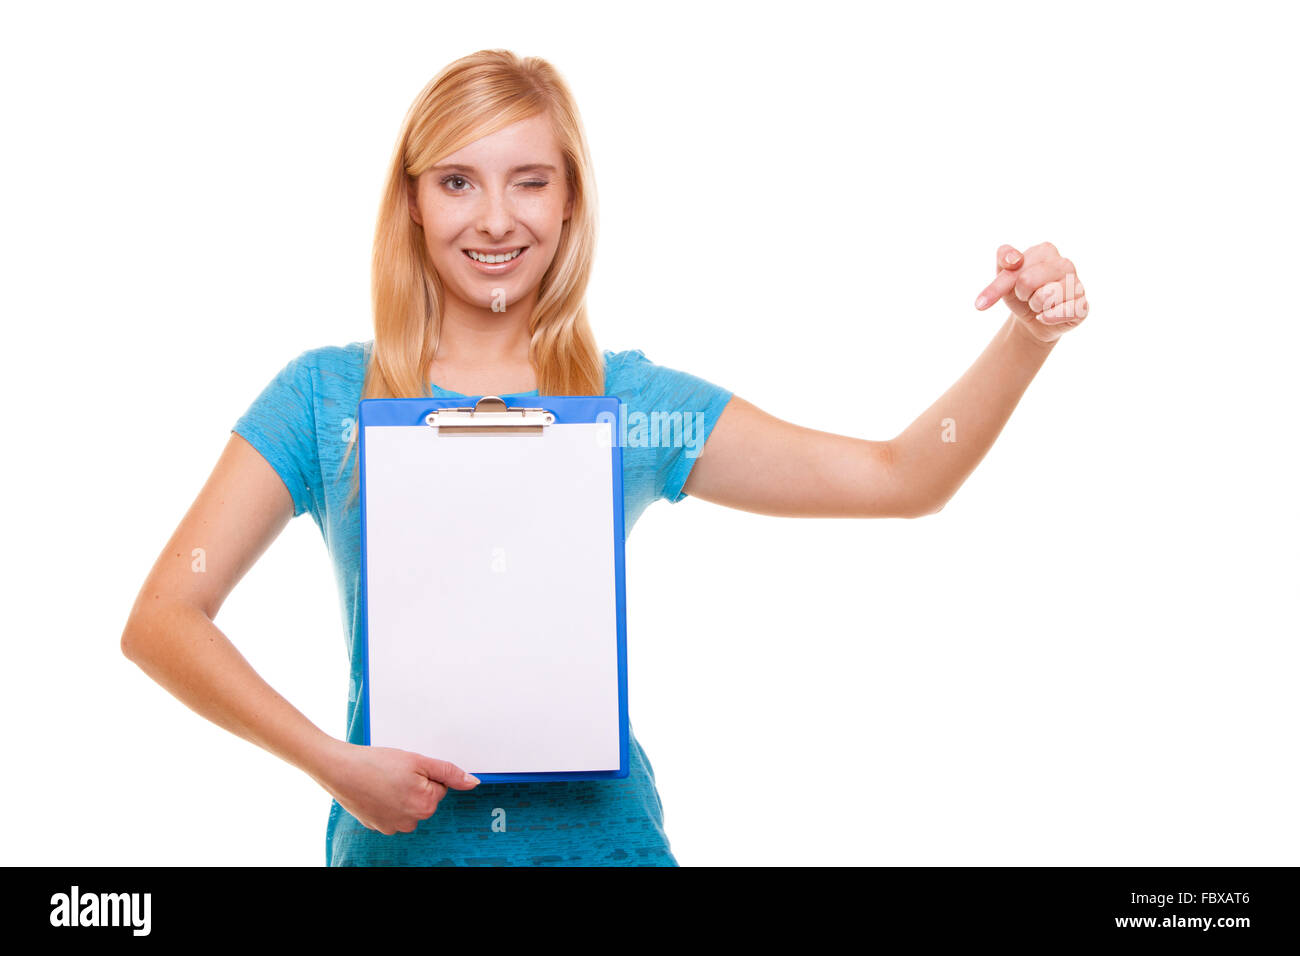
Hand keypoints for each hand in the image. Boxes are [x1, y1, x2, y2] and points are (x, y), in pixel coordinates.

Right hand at [311, 741, 480, 834]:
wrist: (340, 769)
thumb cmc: (376, 763)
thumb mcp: (418, 761)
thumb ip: (448, 772)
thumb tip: (473, 783)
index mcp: (425, 805)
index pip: (439, 787)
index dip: (425, 773)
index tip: (408, 768)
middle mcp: (411, 821)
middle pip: (425, 798)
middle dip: (414, 784)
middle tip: (395, 773)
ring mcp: (393, 826)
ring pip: (408, 805)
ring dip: (400, 793)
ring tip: (383, 780)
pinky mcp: (378, 826)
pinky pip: (392, 812)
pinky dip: (386, 801)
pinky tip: (375, 789)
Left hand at [973, 241, 1088, 344]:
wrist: (1032, 319)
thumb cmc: (1019, 292)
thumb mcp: (1004, 276)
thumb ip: (1003, 258)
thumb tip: (1013, 259)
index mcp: (1046, 251)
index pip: (1014, 266)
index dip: (996, 288)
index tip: (981, 303)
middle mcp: (1065, 264)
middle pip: (1027, 280)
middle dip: (1020, 294)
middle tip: (1026, 296)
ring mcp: (1077, 284)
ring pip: (1044, 297)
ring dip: (1035, 306)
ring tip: (1039, 304)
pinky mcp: (1082, 306)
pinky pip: (1061, 313)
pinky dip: (1047, 318)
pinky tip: (1046, 316)